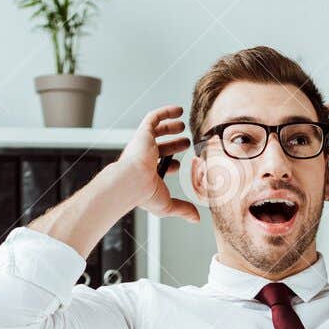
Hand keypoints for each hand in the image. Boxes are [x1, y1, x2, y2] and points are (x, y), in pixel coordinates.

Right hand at [116, 106, 198, 220]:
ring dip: (170, 127)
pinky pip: (153, 117)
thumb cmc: (145, 195)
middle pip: (159, 146)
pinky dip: (165, 112)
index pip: (158, 164)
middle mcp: (142, 157)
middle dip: (173, 143)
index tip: (179, 164)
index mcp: (146, 172)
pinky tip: (178, 110)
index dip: (170, 163)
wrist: (131, 182)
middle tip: (186, 142)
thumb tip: (196, 219)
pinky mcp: (142, 133)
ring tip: (183, 124)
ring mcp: (142, 144)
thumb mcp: (168, 204)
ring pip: (156, 131)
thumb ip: (183, 209)